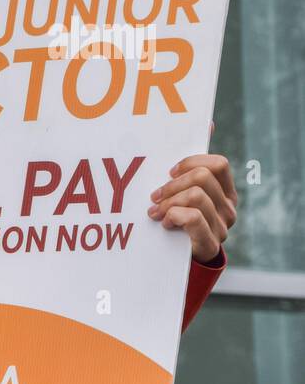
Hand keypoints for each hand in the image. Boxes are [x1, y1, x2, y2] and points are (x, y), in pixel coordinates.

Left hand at [146, 125, 236, 263]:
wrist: (179, 261)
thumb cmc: (178, 219)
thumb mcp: (182, 191)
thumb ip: (191, 165)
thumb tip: (207, 122)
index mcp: (224, 191)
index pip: (217, 164)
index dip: (190, 163)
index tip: (169, 173)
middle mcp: (228, 207)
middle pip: (202, 178)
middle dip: (172, 185)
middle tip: (155, 197)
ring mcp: (221, 226)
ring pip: (195, 196)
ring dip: (168, 202)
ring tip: (155, 212)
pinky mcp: (210, 243)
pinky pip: (194, 218)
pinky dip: (174, 216)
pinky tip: (165, 223)